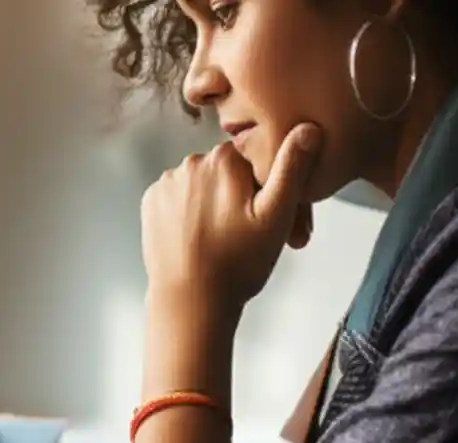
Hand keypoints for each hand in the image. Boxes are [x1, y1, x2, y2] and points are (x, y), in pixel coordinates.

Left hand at [140, 123, 322, 315]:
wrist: (190, 300)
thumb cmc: (237, 264)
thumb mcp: (277, 216)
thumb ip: (291, 168)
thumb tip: (306, 127)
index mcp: (224, 158)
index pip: (258, 159)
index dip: (273, 187)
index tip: (280, 218)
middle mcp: (191, 162)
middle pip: (230, 171)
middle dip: (246, 196)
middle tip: (254, 235)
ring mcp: (166, 183)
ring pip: (205, 185)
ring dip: (218, 203)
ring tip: (227, 240)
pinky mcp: (151, 203)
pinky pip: (181, 199)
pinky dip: (193, 213)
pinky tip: (203, 238)